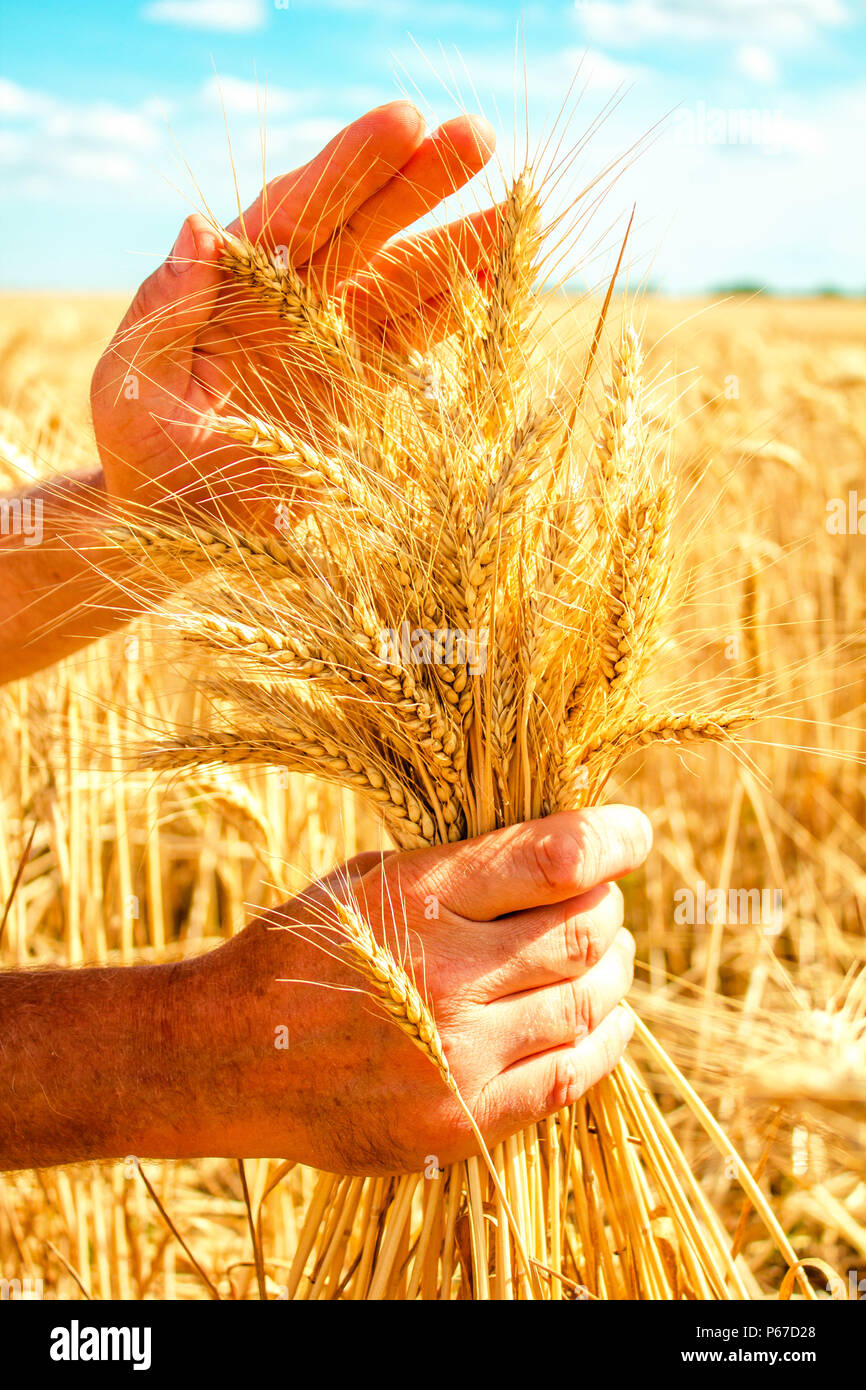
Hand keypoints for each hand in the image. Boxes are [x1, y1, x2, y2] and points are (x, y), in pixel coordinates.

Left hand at [90, 101, 496, 524]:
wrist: (174, 520)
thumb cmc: (139, 450)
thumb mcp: (135, 382)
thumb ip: (166, 309)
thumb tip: (199, 230)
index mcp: (233, 282)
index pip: (294, 210)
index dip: (349, 165)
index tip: (404, 121)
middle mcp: (291, 299)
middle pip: (362, 230)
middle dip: (419, 183)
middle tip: (478, 136)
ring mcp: (334, 342)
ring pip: (402, 283)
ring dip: (457, 249)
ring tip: (513, 217)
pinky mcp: (363, 388)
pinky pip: (415, 345)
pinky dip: (456, 317)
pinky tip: (495, 287)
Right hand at [190, 806, 648, 1173]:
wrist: (225, 1056)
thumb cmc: (301, 951)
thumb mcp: (368, 880)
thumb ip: (460, 870)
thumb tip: (562, 854)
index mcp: (419, 897)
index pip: (555, 857)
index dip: (613, 840)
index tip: (634, 833)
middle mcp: (447, 974)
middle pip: (583, 933)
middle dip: (609, 910)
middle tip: (602, 903)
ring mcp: (459, 1054)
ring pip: (589, 1001)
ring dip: (612, 971)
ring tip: (604, 956)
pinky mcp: (463, 1119)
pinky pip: (572, 1076)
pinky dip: (606, 1039)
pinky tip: (607, 1017)